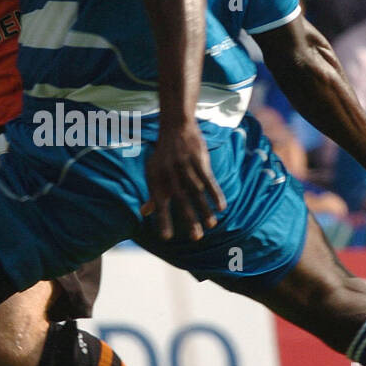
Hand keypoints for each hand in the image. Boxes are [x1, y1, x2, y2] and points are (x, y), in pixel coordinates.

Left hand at [142, 121, 225, 240]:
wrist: (175, 128)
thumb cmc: (164, 156)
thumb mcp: (154, 172)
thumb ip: (152, 194)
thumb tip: (144, 213)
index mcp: (157, 178)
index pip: (159, 203)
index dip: (162, 220)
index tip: (166, 237)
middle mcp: (169, 173)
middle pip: (181, 200)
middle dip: (189, 219)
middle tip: (197, 238)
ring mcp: (184, 166)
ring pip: (197, 192)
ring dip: (205, 209)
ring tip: (211, 225)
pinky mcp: (199, 159)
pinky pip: (208, 179)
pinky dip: (215, 193)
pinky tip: (221, 207)